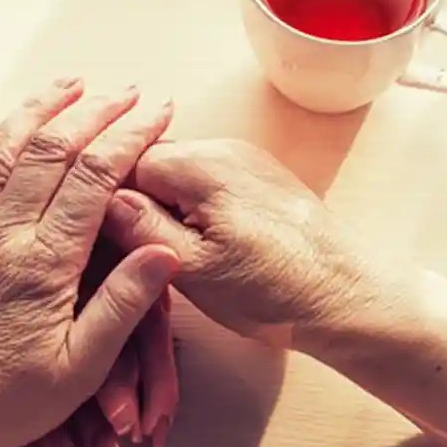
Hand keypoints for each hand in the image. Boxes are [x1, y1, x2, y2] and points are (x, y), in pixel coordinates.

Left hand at [0, 81, 178, 446]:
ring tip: (69, 82)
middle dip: (95, 112)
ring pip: (0, 148)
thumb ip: (123, 304)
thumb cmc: (9, 403)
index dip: (131, 137)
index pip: (96, 178)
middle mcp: (1, 234)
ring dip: (37, 108)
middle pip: (52, 149)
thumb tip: (166, 250)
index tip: (159, 113)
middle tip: (127, 91)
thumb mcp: (81, 367)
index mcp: (45, 263)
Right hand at [102, 139, 415, 358]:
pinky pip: (207, 185)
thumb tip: (98, 197)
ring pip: (178, 177)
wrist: (349, 297)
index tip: (102, 241)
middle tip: (138, 255)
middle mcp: (222, 148)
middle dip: (137, 205)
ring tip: (173, 257)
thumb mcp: (192, 268)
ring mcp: (246, 161)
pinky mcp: (261, 180)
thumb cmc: (274, 290)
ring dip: (166, 210)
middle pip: (149, 165)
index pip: (122, 163)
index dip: (106, 203)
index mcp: (200, 163)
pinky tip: (204, 249)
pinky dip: (194, 211)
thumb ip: (139, 227)